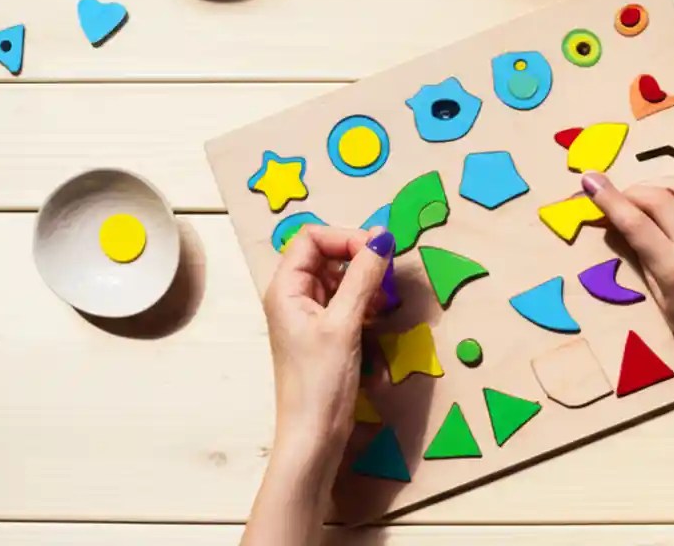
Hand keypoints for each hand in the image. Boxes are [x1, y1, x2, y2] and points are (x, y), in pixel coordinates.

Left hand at [262, 225, 393, 457]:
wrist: (314, 435)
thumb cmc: (321, 380)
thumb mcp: (345, 324)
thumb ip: (364, 276)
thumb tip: (383, 237)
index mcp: (286, 288)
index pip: (313, 238)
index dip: (346, 238)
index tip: (378, 252)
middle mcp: (294, 295)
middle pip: (327, 254)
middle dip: (359, 259)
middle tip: (387, 276)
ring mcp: (309, 314)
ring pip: (340, 279)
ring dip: (365, 283)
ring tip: (385, 300)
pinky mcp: (325, 333)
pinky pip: (346, 302)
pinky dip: (364, 303)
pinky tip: (378, 316)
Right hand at [581, 172, 673, 382]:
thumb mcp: (664, 305)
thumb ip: (646, 265)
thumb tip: (628, 232)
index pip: (635, 222)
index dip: (608, 199)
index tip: (589, 180)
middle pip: (658, 196)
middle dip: (629, 189)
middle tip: (613, 197)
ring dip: (655, 185)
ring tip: (641, 198)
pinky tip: (668, 206)